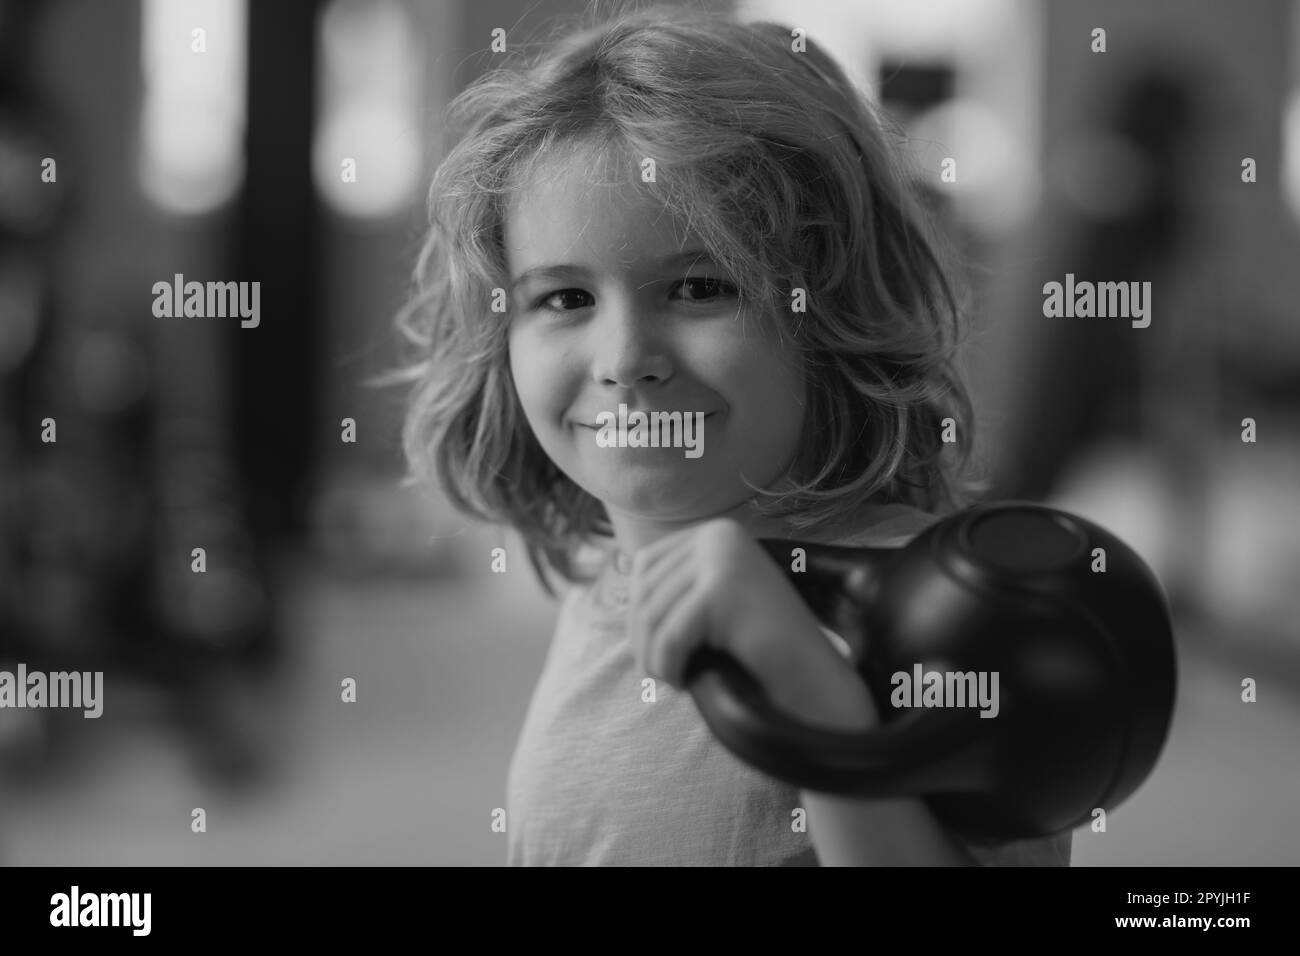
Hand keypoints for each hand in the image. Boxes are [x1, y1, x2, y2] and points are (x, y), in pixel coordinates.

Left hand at [627, 518, 878, 731]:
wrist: (811, 674)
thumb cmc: (757, 645)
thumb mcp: (711, 602)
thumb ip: (675, 584)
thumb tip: (617, 583)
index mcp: (716, 531)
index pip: (645, 565)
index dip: (637, 611)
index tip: (653, 649)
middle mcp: (719, 534)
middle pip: (644, 588)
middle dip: (642, 637)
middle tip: (659, 673)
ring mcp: (722, 558)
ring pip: (652, 614)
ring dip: (652, 656)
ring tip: (670, 680)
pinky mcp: (722, 589)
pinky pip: (669, 636)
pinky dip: (667, 666)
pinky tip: (684, 683)